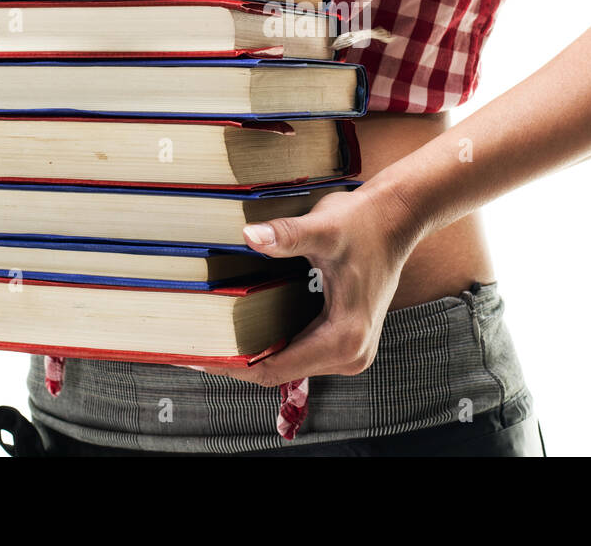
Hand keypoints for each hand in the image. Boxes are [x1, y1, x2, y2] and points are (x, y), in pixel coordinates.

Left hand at [193, 179, 421, 386]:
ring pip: (289, 366)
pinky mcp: (347, 341)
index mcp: (344, 338)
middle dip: (237, 361)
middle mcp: (351, 355)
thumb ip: (285, 236)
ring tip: (210, 339)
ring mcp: (352, 352)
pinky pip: (300, 354)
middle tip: (192, 346)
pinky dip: (272, 345)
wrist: (397, 217)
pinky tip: (244, 330)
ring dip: (254, 354)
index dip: (231, 365)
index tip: (196, 356)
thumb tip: (250, 235)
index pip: (274, 368)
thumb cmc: (364, 223)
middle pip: (279, 372)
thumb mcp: (322, 228)